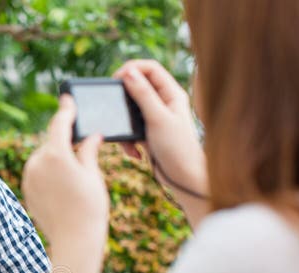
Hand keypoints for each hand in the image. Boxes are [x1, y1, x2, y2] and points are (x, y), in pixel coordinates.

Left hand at [22, 94, 106, 252]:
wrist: (74, 240)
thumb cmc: (90, 207)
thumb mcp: (93, 175)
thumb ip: (89, 151)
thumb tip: (92, 136)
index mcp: (56, 154)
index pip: (60, 123)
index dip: (66, 109)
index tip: (68, 99)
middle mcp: (37, 162)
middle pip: (52, 141)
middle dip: (65, 140)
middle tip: (81, 139)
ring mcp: (29, 176)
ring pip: (44, 157)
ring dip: (57, 157)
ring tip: (74, 170)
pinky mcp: (26, 188)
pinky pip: (38, 172)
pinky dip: (49, 171)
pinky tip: (63, 183)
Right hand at [115, 60, 207, 200]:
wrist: (184, 178)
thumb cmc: (177, 148)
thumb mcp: (157, 119)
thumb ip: (143, 94)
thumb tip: (128, 72)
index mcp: (172, 93)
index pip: (150, 68)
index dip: (132, 69)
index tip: (116, 80)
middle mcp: (164, 103)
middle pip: (138, 88)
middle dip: (124, 100)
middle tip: (114, 107)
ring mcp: (156, 119)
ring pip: (131, 111)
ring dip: (125, 125)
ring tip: (128, 142)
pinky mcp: (149, 134)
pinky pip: (131, 131)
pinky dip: (129, 142)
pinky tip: (136, 153)